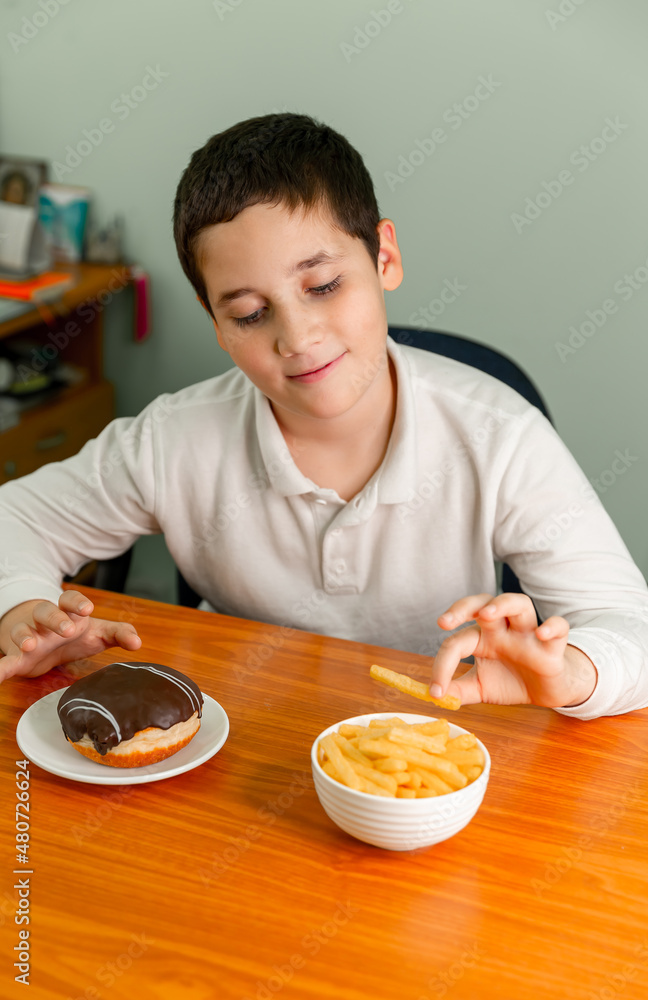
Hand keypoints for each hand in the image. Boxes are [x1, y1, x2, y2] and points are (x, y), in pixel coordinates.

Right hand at [0, 590, 141, 682]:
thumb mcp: (98, 632)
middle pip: (45, 612)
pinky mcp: (16, 657)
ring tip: (29, 645)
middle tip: (66, 629)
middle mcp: (45, 621)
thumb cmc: (73, 632)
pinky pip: (5, 660)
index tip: (88, 609)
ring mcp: (28, 636)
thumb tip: (138, 643)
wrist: (42, 638)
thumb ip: (119, 634)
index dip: (78, 602)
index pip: (70, 599)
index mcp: (67, 612)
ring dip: (24, 635)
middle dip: (54, 619)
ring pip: (22, 630)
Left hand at [431, 592, 597, 708]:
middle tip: (444, 623)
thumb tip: (434, 695)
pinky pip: (559, 627)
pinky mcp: (553, 646)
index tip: (436, 690)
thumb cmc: (511, 682)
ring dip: (502, 604)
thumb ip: (457, 691)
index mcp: (482, 638)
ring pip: (519, 603)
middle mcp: (502, 630)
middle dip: (463, 607)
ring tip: (486, 614)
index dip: (443, 664)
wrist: (547, 691)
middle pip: (483, 602)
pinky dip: (552, 626)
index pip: (458, 641)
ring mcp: (528, 634)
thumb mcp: (480, 688)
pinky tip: (541, 634)